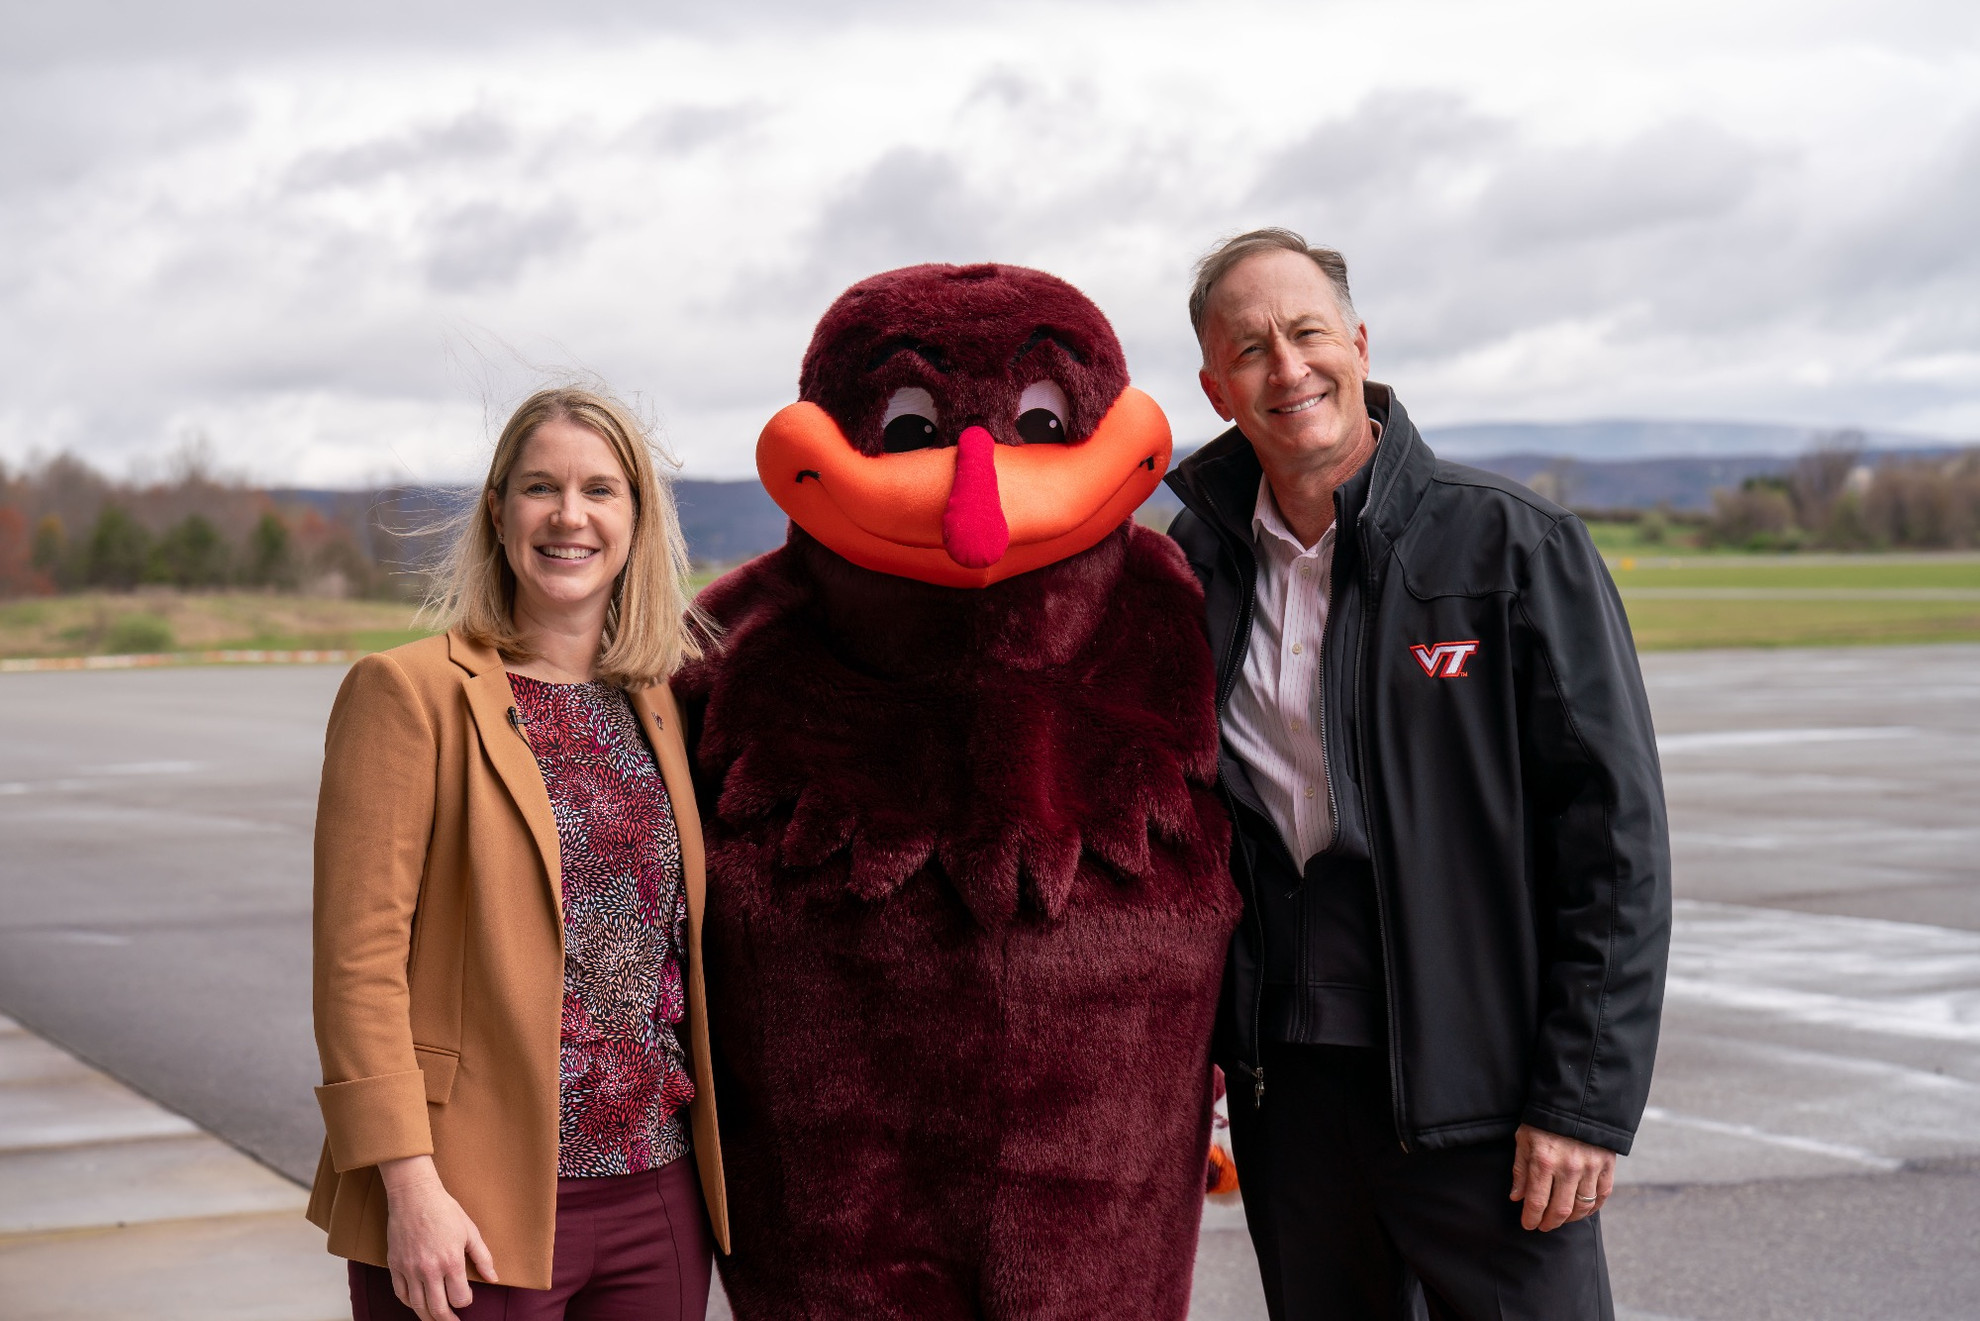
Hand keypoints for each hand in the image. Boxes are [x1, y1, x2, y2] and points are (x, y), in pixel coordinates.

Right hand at [378, 1155, 498, 1319]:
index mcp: (451, 1261)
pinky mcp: (395, 1265)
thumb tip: (493, 1278)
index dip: (465, 1302)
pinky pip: (401, 1294)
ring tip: (436, 1318)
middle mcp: (429, 1270)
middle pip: (437, 1309)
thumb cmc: (445, 1210)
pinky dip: (410, 1303)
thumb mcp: (470, 1231)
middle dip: (447, 1320)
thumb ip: (483, 1257)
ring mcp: (410, 1269)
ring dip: (428, 1317)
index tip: (466, 1299)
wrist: (414, 1196)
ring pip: (417, 1306)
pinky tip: (417, 1304)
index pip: (459, 1298)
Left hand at [1509, 1124, 1614, 1231]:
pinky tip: (1582, 1210)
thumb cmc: (1543, 1120)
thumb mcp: (1524, 1139)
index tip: (1528, 1225)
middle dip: (1549, 1223)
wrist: (1576, 1101)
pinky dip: (1592, 1208)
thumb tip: (1517, 1198)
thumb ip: (1520, 1170)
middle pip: (1560, 1210)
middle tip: (1543, 1225)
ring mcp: (1590, 1168)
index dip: (1531, 1218)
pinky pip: (1602, 1196)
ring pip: (1582, 1207)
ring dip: (1570, 1219)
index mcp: (1544, 1161)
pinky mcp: (1607, 1165)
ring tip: (1560, 1218)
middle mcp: (1569, 1168)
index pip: (1537, 1202)